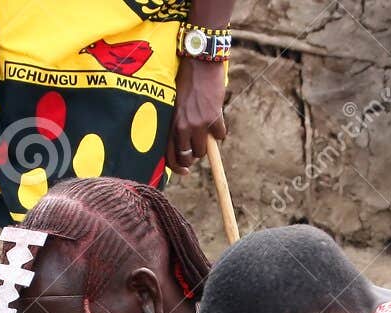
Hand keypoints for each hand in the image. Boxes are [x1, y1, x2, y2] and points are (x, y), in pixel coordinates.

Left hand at [168, 57, 226, 173]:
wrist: (200, 62)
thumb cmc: (185, 81)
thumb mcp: (174, 104)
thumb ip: (176, 123)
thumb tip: (182, 145)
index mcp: (171, 124)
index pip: (171, 156)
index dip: (178, 168)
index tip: (185, 171)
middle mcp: (183, 127)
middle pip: (189, 157)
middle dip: (194, 156)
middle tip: (198, 148)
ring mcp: (199, 123)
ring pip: (204, 151)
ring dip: (207, 144)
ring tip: (206, 130)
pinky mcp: (214, 118)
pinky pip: (219, 136)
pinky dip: (219, 130)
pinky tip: (216, 119)